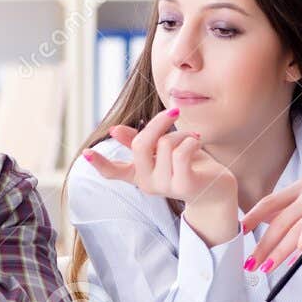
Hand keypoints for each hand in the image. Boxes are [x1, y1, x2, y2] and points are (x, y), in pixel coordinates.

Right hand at [83, 108, 239, 245]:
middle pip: (141, 145)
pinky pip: (181, 152)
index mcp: (140, 175)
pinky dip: (191, 142)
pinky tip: (198, 144)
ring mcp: (165, 186)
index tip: (85, 153)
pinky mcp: (183, 185)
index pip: (114, 172)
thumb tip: (114, 130)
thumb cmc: (190, 166)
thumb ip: (140, 141)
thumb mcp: (163, 151)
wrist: (217, 189)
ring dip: (183, 134)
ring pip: (166, 144)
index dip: (99, 163)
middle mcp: (148, 184)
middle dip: (159, 122)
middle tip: (174, 111)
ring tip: (193, 140)